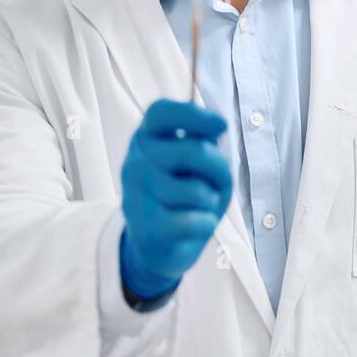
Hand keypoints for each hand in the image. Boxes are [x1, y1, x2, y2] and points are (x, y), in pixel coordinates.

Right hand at [119, 99, 231, 300]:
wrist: (161, 244)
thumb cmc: (187, 193)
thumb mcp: (200, 164)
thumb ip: (205, 144)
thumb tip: (217, 127)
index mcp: (147, 138)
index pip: (161, 113)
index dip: (194, 115)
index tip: (222, 125)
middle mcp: (135, 162)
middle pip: (191, 152)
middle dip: (219, 168)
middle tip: (219, 181)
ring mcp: (135, 195)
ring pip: (194, 191)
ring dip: (210, 200)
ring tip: (200, 204)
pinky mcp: (144, 227)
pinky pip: (191, 221)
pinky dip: (205, 223)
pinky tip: (196, 223)